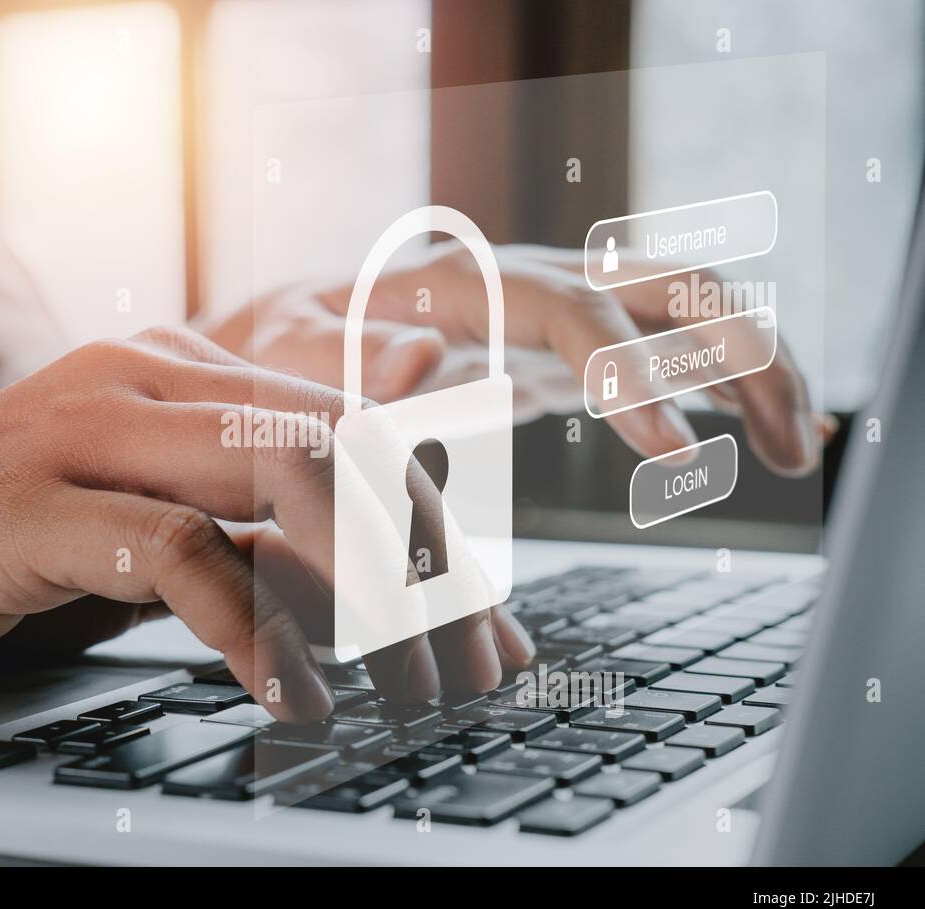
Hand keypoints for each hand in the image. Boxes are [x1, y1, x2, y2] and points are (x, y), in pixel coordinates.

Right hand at [0, 328, 529, 719]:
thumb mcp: (133, 523)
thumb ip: (237, 513)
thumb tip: (359, 543)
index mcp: (176, 375)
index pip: (352, 427)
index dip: (438, 526)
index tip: (483, 625)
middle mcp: (143, 378)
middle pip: (345, 443)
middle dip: (434, 562)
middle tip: (474, 670)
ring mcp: (82, 431)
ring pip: (286, 471)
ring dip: (373, 592)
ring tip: (411, 689)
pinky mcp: (24, 505)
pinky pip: (178, 551)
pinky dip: (256, 630)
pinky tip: (293, 697)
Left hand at [203, 243, 832, 474]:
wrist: (284, 331)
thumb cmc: (280, 352)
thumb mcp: (290, 360)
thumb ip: (346, 366)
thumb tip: (426, 357)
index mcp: (461, 286)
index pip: (570, 311)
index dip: (627, 375)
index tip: (671, 457)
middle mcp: (523, 281)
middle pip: (663, 287)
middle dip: (739, 356)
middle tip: (786, 448)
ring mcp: (554, 310)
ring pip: (685, 308)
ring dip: (754, 367)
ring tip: (798, 450)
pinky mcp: (564, 349)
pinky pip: (663, 348)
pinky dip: (721, 382)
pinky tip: (765, 429)